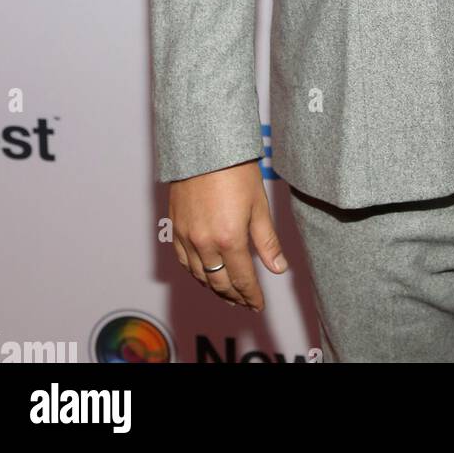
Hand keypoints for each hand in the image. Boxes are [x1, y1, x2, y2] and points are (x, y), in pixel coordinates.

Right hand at [168, 158, 288, 310]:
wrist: (204, 148)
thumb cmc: (236, 170)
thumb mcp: (259, 205)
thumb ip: (267, 241)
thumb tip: (279, 268)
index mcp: (230, 239)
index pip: (242, 279)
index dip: (251, 296)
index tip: (258, 305)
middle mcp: (205, 243)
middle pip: (219, 283)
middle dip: (234, 296)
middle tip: (244, 303)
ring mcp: (186, 237)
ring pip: (199, 276)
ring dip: (214, 288)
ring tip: (227, 293)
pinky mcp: (174, 228)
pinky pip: (183, 261)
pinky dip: (195, 273)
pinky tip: (204, 274)